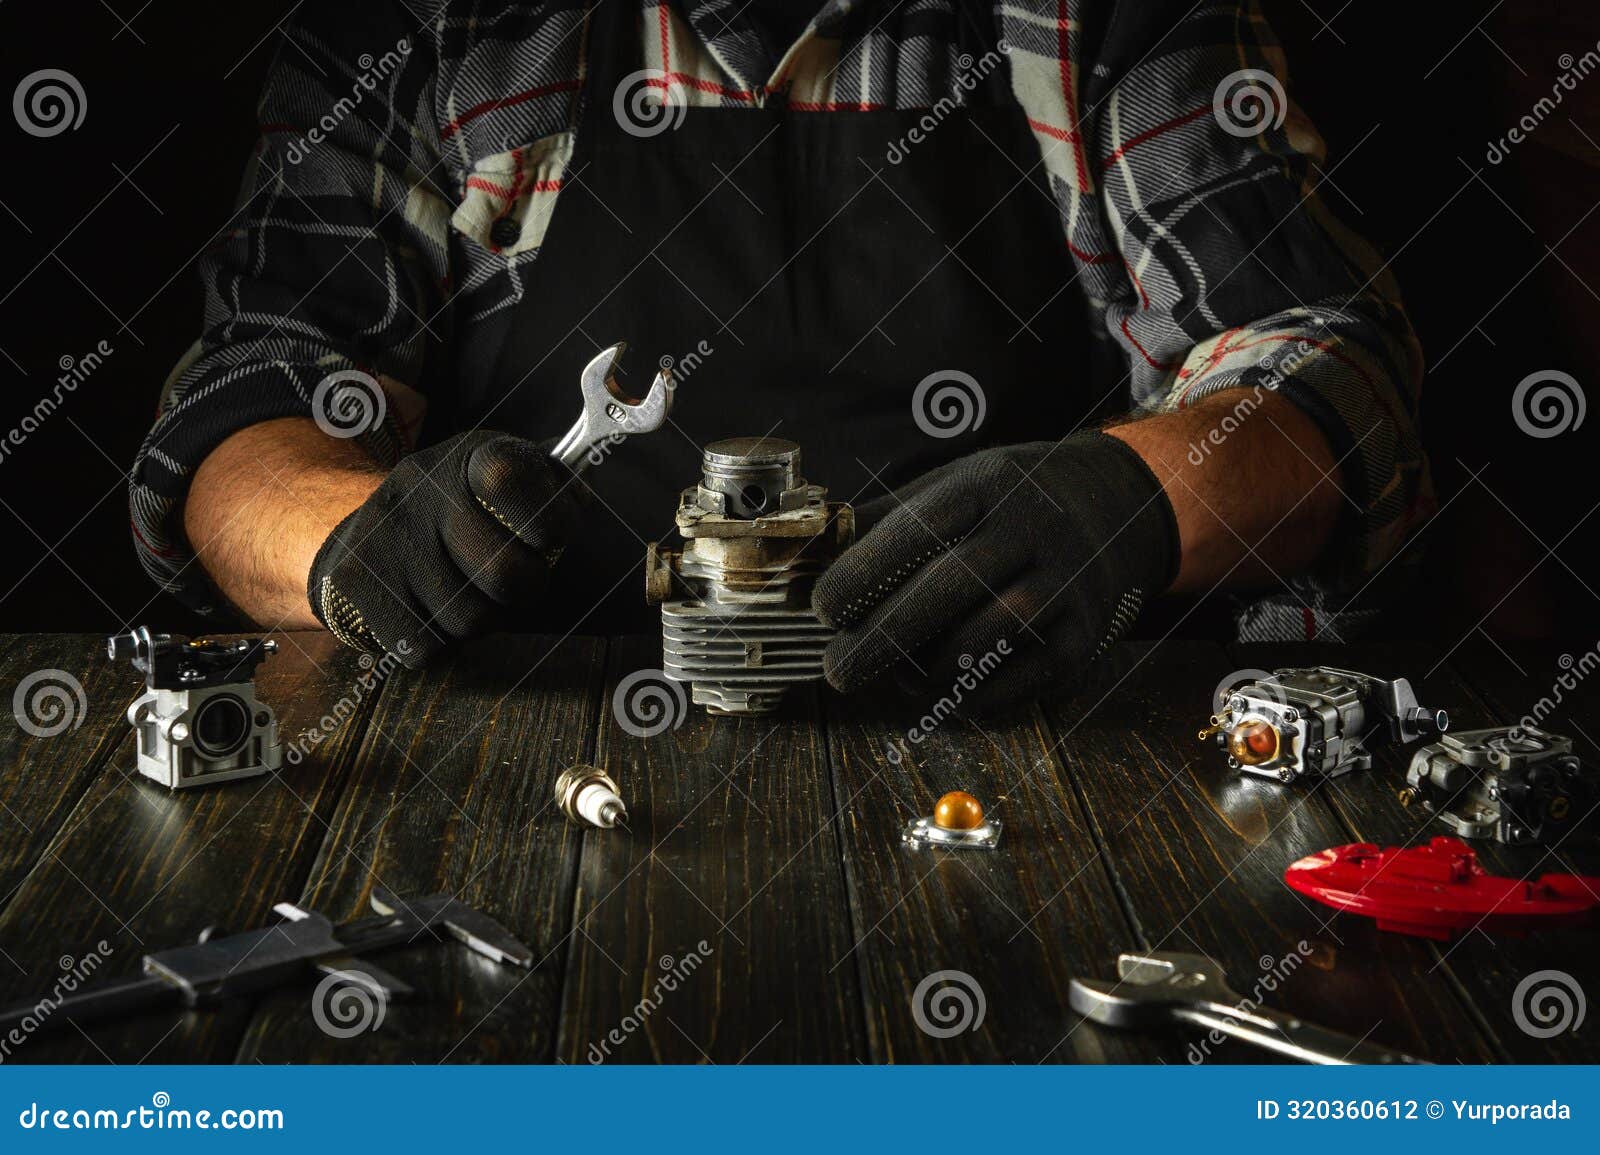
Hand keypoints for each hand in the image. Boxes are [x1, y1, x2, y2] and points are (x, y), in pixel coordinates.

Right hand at [307, 431, 578, 664]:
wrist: (372, 532)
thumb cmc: (468, 515)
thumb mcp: (513, 484)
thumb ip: (555, 493)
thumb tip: (575, 504)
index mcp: (471, 457)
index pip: (511, 479)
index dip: (549, 522)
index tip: (548, 539)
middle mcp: (421, 486)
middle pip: (505, 573)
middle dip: (525, 590)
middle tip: (515, 582)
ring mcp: (384, 533)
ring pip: (469, 620)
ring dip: (480, 621)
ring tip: (466, 593)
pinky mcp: (354, 580)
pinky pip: (425, 646)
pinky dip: (438, 644)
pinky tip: (430, 611)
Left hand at [814, 433, 1179, 706]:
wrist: (1119, 503)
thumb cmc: (1011, 502)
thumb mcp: (956, 486)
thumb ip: (889, 520)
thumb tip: (812, 559)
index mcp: (988, 486)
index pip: (921, 527)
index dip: (866, 572)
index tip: (824, 609)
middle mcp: (1033, 529)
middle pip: (950, 586)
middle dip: (884, 636)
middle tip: (838, 670)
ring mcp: (1065, 583)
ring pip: (989, 636)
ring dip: (929, 670)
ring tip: (898, 680)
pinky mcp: (1087, 634)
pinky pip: (1024, 680)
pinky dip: (975, 697)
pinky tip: (946, 694)